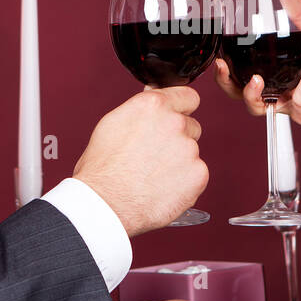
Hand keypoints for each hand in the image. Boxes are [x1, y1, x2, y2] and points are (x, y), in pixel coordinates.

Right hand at [73, 87, 207, 235]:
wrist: (105, 204)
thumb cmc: (102, 169)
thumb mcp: (114, 124)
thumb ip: (142, 110)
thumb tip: (154, 99)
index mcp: (153, 105)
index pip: (187, 96)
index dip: (180, 108)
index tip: (176, 118)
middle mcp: (175, 122)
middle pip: (190, 126)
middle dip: (177, 138)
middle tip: (155, 156)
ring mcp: (189, 148)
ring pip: (191, 152)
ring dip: (179, 161)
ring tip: (153, 177)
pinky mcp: (198, 174)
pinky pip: (196, 175)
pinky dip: (184, 183)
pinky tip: (162, 189)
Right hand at [214, 0, 300, 143]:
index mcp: (276, 78)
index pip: (241, 75)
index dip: (225, 68)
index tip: (219, 53)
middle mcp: (277, 94)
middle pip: (239, 94)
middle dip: (226, 83)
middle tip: (223, 67)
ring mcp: (288, 105)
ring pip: (257, 106)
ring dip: (251, 93)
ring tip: (256, 79)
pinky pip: (300, 100)